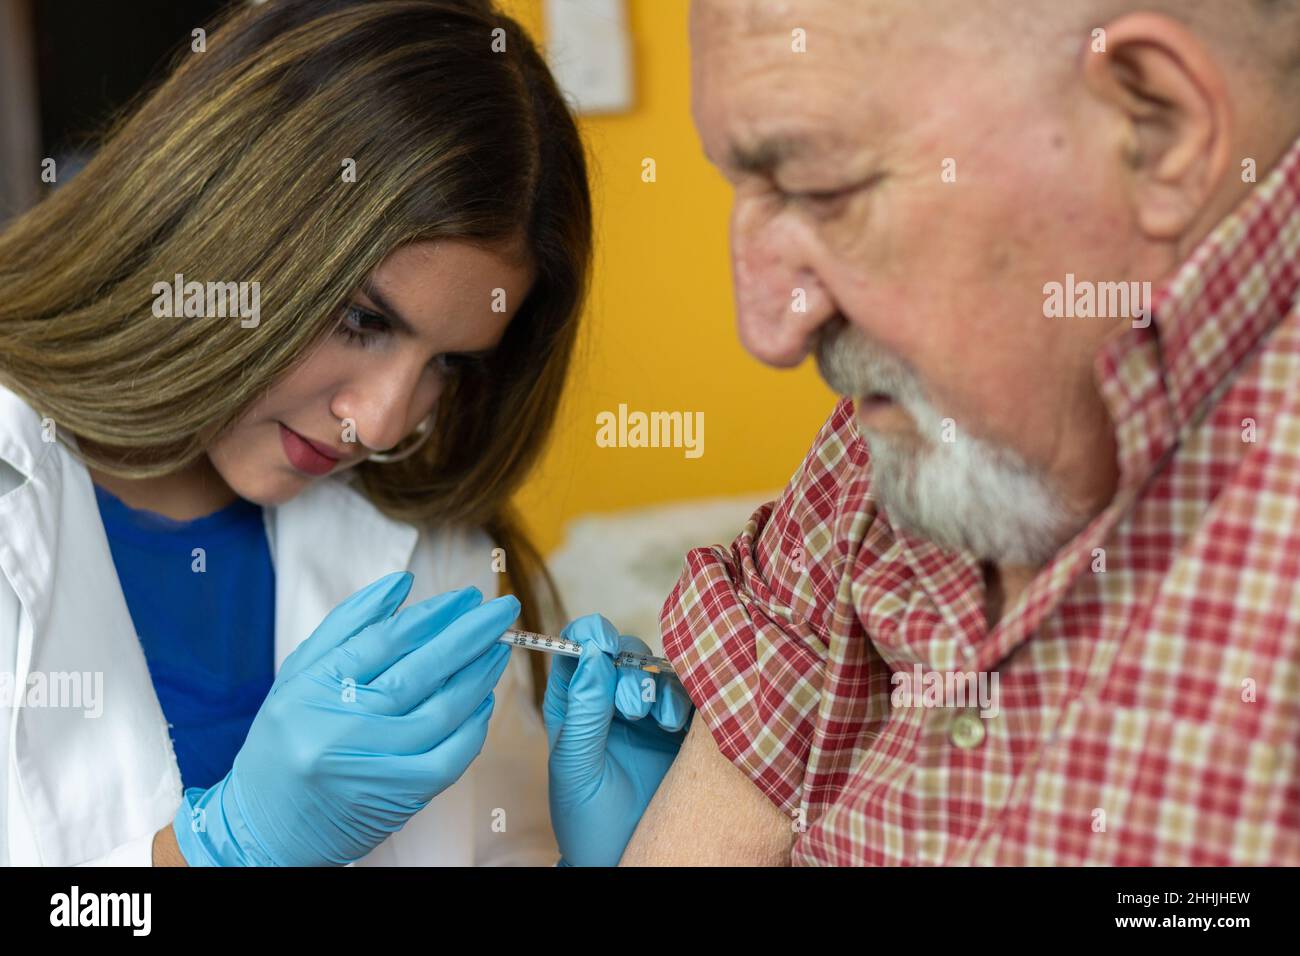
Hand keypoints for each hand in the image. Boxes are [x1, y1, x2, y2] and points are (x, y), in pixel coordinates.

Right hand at [172, 570, 516, 865]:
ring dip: (479, 675)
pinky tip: (484, 701)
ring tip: (498, 649)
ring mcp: (371, 765)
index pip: (386, 640)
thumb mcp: (300, 674)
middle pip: (420, 671)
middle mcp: (338, 727)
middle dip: (470, 635)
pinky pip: (451, 756)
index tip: (467, 597)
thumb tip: (402, 583)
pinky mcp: (396, 797)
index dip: (434, 614)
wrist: (264, 828)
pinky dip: (474, 726)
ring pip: (442, 711)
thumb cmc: (285, 742)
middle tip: (502, 610)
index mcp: (313, 689)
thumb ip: (349, 623)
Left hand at [543, 613, 691, 866]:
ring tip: (654, 720)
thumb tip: (592, 656)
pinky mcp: (678, 731)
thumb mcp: (576, 768)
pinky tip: (673, 724)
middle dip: (626, 668)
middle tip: (629, 706)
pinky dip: (682, 700)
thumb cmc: (589, 822)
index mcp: (574, 706)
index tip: (601, 643)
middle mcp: (608, 703)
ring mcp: (645, 716)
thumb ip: (583, 712)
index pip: (576, 651)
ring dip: (655, 686)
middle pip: (620, 654)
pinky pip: (686, 696)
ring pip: (654, 671)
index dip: (588, 636)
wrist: (627, 858)